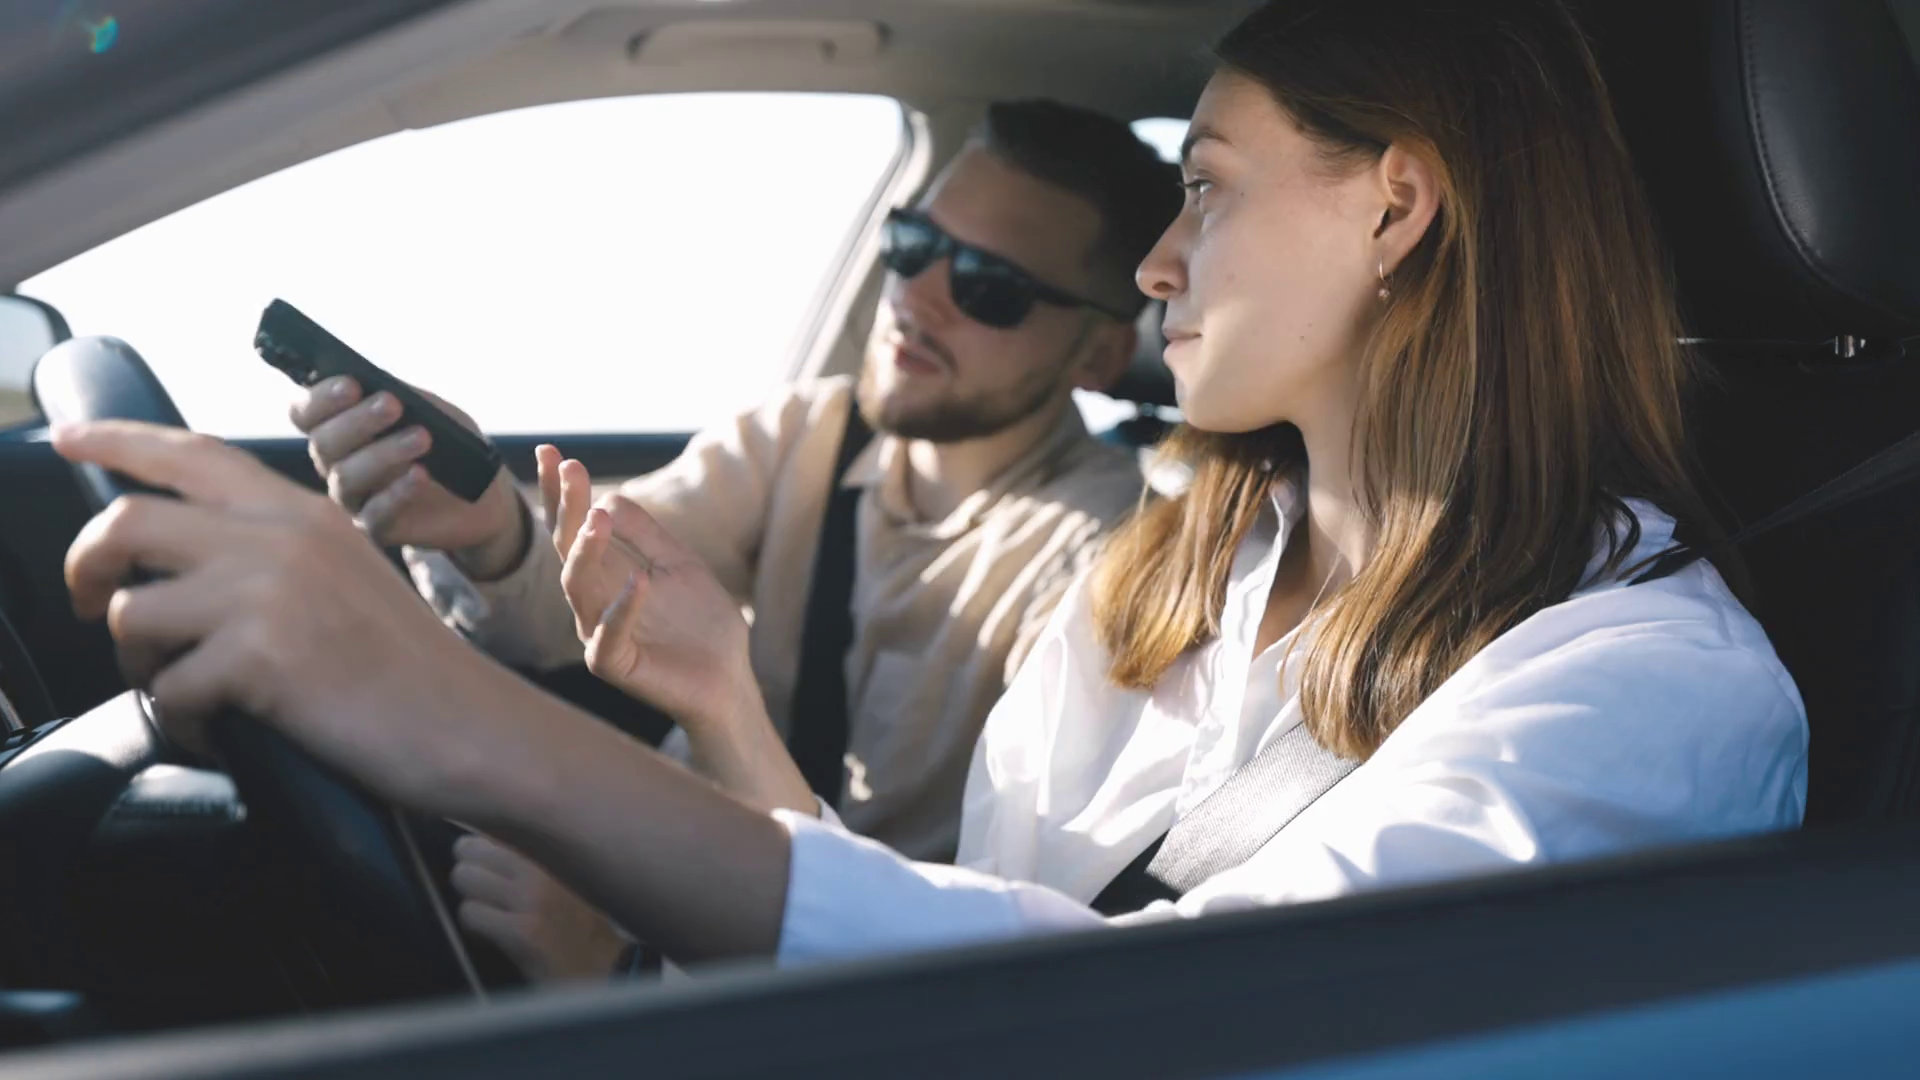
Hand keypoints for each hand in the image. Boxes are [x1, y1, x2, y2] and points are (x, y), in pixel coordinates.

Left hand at [56, 420, 539, 815]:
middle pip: (129, 521)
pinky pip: (166, 690)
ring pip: (130, 611)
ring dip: (139, 660)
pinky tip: (223, 728)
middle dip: (86, 565)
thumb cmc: (410, 665)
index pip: (192, 454)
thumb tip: (190, 554)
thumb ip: (279, 547)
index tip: (70, 440)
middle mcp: (280, 540)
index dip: (116, 439)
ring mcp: (268, 596)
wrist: (467, 722)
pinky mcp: (260, 659)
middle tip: (89, 600)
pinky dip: (184, 721)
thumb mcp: (349, 572)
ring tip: (182, 683)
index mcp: (302, 513)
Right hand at [291, 376, 525, 578]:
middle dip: (358, 421)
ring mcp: (354, 498)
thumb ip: (405, 396)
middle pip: (323, 443)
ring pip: (346, 478)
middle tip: (393, 405)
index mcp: (341, 427)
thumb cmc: (449, 444)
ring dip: (384, 453)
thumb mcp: (433, 411)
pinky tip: (420, 475)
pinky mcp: (377, 527)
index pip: (305, 413)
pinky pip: (374, 513)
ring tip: (422, 438)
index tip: (351, 384)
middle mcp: (337, 463)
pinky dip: (397, 493)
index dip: (320, 399)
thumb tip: (379, 386)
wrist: (482, 493)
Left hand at [451, 834, 626, 982]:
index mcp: (553, 848)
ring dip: (469, 897)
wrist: (607, 966)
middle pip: (469, 848)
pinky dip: (473, 925)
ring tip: (486, 911)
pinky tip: (490, 933)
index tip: (484, 862)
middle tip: (481, 889)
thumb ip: (529, 857)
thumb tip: (481, 841)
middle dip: (469, 870)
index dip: (480, 846)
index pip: (494, 826)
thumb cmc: (582, 922)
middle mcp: (542, 866)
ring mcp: (530, 898)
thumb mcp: (563, 875)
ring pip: (464, 877)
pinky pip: (470, 913)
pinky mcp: (520, 930)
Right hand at [535, 448, 753, 733]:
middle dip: (566, 507)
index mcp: (605, 573)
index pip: (574, 527)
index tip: (551, 451)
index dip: (560, 492)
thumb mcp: (678, 564)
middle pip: (568, 549)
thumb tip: (607, 496)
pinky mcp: (616, 664)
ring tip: (595, 517)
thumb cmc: (701, 624)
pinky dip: (623, 608)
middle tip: (568, 468)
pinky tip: (638, 580)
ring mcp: (598, 633)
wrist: (727, 678)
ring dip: (586, 551)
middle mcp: (593, 600)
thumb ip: (645, 533)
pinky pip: (607, 637)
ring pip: (577, 588)